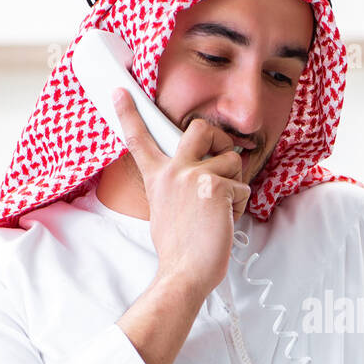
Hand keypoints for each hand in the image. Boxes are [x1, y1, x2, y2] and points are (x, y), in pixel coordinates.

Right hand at [111, 87, 250, 298]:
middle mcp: (173, 171)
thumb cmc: (179, 248)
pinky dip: (239, 207)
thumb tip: (198, 178)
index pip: (139, 139)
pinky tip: (224, 223)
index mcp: (158, 177)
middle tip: (222, 157)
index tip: (121, 91)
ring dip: (235, 185)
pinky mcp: (216, 188)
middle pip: (200, 128)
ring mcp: (194, 177)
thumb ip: (175, 186)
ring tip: (220, 210)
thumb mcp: (164, 209)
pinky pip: (242, 188)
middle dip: (219, 137)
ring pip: (232, 161)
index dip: (129, 113)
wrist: (185, 272)